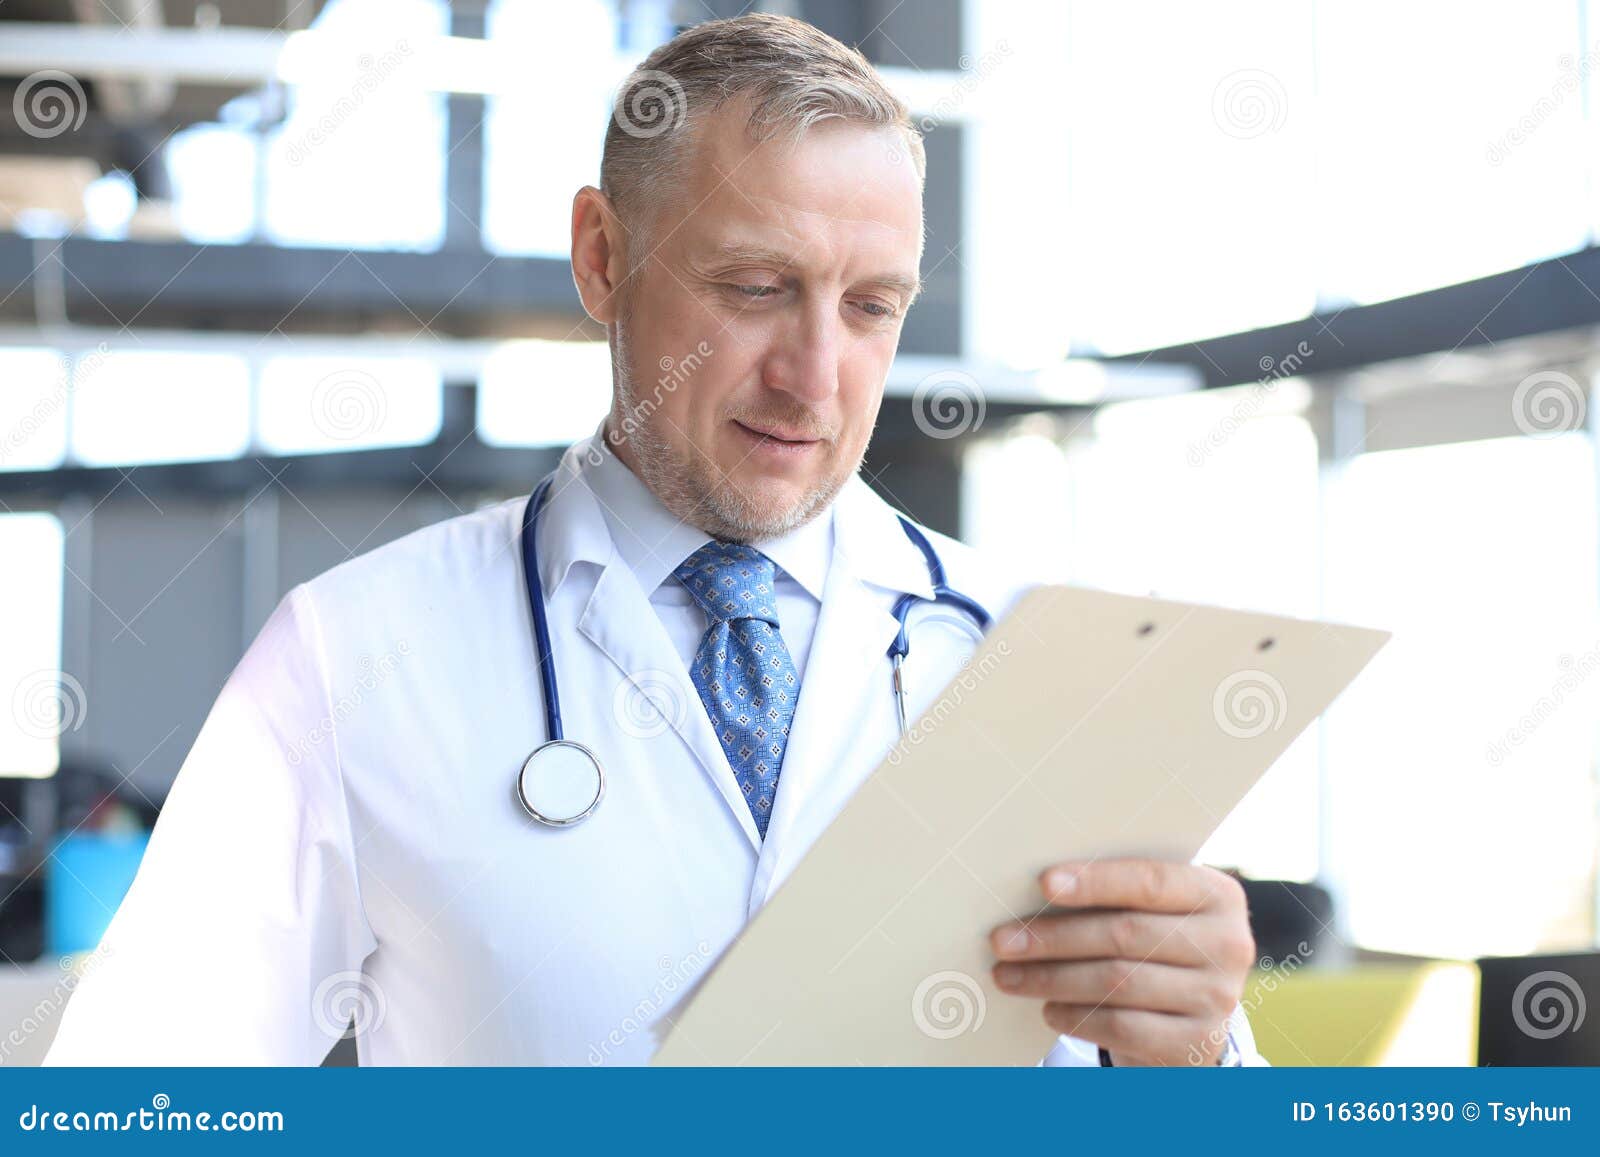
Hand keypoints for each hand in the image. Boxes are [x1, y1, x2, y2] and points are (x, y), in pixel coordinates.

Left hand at [988, 858, 1254, 1065]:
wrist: (1193, 1014)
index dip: (1096, 882)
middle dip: (1055, 937)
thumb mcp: (1153, 910)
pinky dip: (1077, 1017)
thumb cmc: (1155, 941)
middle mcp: (1228, 945)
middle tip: (1002, 941)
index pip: (1151, 882)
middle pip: (1125, 935)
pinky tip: (1049, 1009)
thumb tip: (1037, 886)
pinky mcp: (1196, 1043)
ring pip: (1117, 983)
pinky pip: (1124, 1028)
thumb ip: (1115, 893)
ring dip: (1052, 979)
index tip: (1043, 883)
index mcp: (1217, 894)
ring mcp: (1218, 998)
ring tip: (1009, 976)